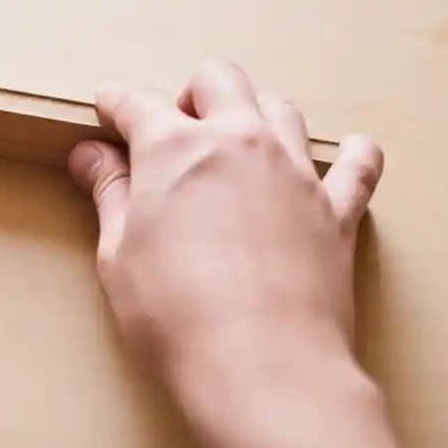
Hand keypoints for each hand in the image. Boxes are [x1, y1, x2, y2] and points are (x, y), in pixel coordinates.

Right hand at [68, 60, 401, 447]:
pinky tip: (344, 155)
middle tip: (174, 132)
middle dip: (191, 94)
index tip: (107, 110)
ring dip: (254, 115)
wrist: (261, 368)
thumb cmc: (177, 317)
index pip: (137, 102)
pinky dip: (350, 154)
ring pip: (279, 107)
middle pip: (218, 80)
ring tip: (238, 147)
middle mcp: (238, 142)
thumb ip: (110, 193)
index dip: (115, 103)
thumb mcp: (119, 254)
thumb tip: (90, 155)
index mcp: (174, 148)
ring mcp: (293, 171)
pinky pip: (357, 164)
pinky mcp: (336, 210)